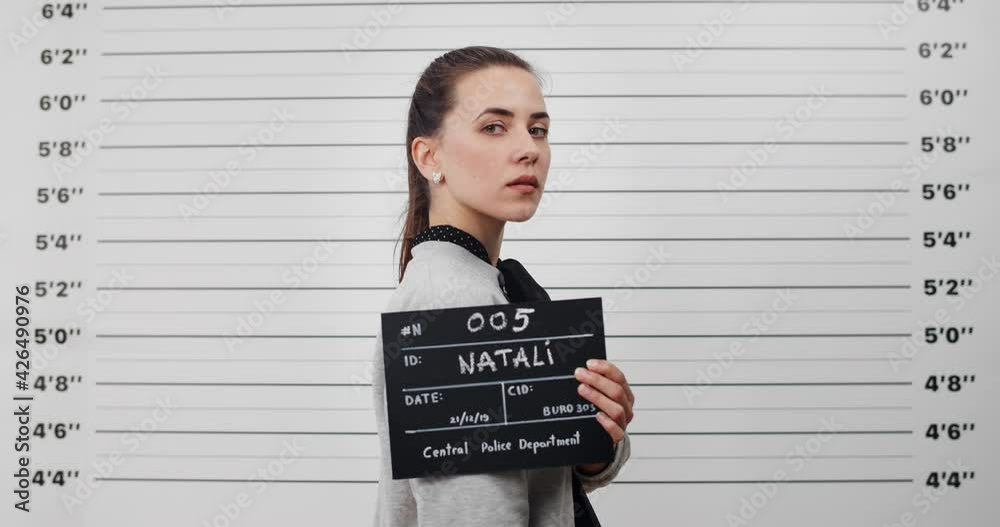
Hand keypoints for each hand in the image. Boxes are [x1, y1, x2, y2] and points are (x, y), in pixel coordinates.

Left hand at [573, 359, 634, 474]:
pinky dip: (608, 423)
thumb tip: (581, 369)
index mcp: (625, 394)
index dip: (605, 369)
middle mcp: (626, 408)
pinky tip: (596, 416)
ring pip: (616, 410)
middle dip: (597, 380)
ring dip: (598, 397)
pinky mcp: (616, 439)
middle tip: (579, 374)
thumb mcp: (600, 397)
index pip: (619, 377)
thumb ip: (595, 384)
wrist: (599, 442)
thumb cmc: (597, 414)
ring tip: (582, 389)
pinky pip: (617, 432)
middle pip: (616, 391)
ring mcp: (622, 424)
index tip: (589, 363)